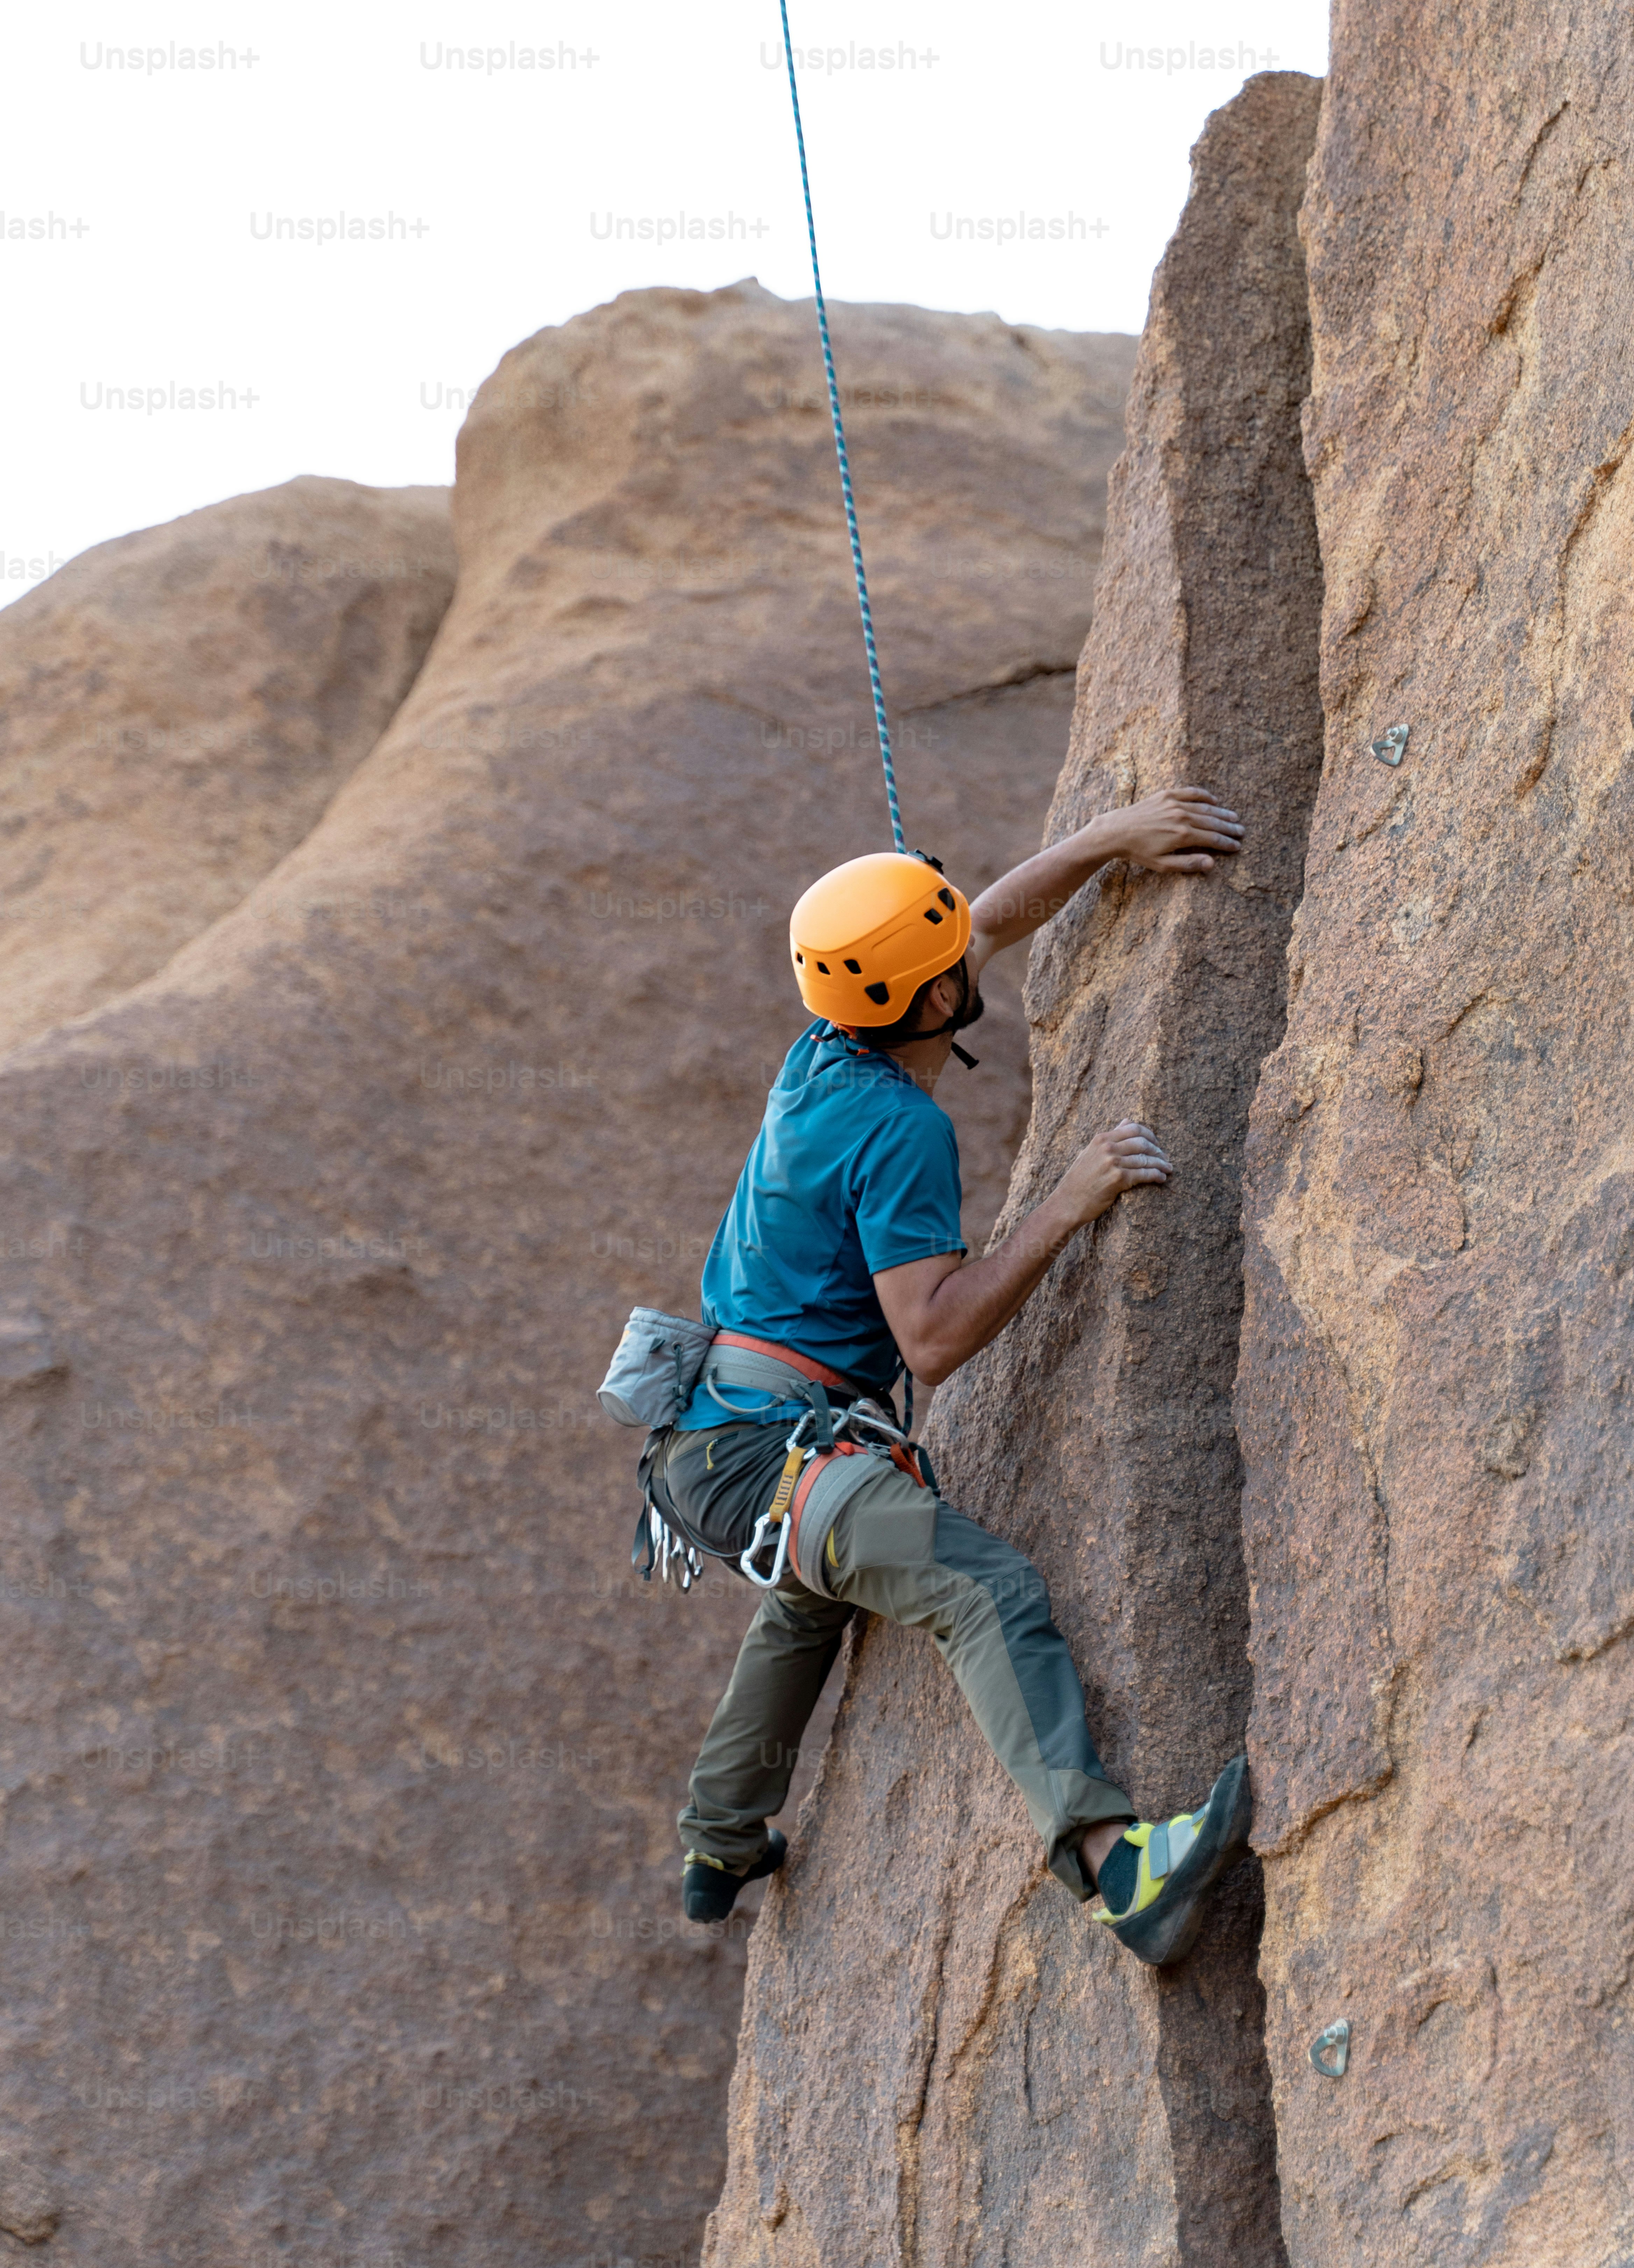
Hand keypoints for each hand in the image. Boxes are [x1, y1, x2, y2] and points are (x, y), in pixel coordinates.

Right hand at [1054, 1120, 1171, 1227]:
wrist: (1068, 1203)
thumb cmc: (1079, 1180)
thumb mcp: (1090, 1152)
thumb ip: (1109, 1138)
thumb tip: (1127, 1121)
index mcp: (1101, 1138)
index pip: (1134, 1129)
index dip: (1150, 1135)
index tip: (1156, 1144)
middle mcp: (1108, 1148)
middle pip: (1143, 1143)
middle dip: (1157, 1150)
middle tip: (1165, 1158)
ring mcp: (1113, 1163)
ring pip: (1146, 1159)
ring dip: (1161, 1164)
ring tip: (1168, 1169)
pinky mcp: (1118, 1179)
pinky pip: (1144, 1174)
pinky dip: (1156, 1175)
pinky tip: (1161, 1178)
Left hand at [1111, 787, 1243, 872]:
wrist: (1116, 831)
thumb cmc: (1138, 852)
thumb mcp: (1162, 864)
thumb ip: (1188, 863)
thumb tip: (1212, 864)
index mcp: (1182, 835)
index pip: (1212, 839)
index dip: (1227, 843)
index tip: (1237, 846)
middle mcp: (1182, 817)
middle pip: (1212, 822)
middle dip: (1229, 828)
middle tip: (1242, 832)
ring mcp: (1174, 804)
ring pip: (1205, 807)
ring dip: (1221, 813)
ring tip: (1234, 817)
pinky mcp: (1166, 795)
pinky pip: (1191, 792)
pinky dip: (1204, 795)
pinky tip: (1214, 800)